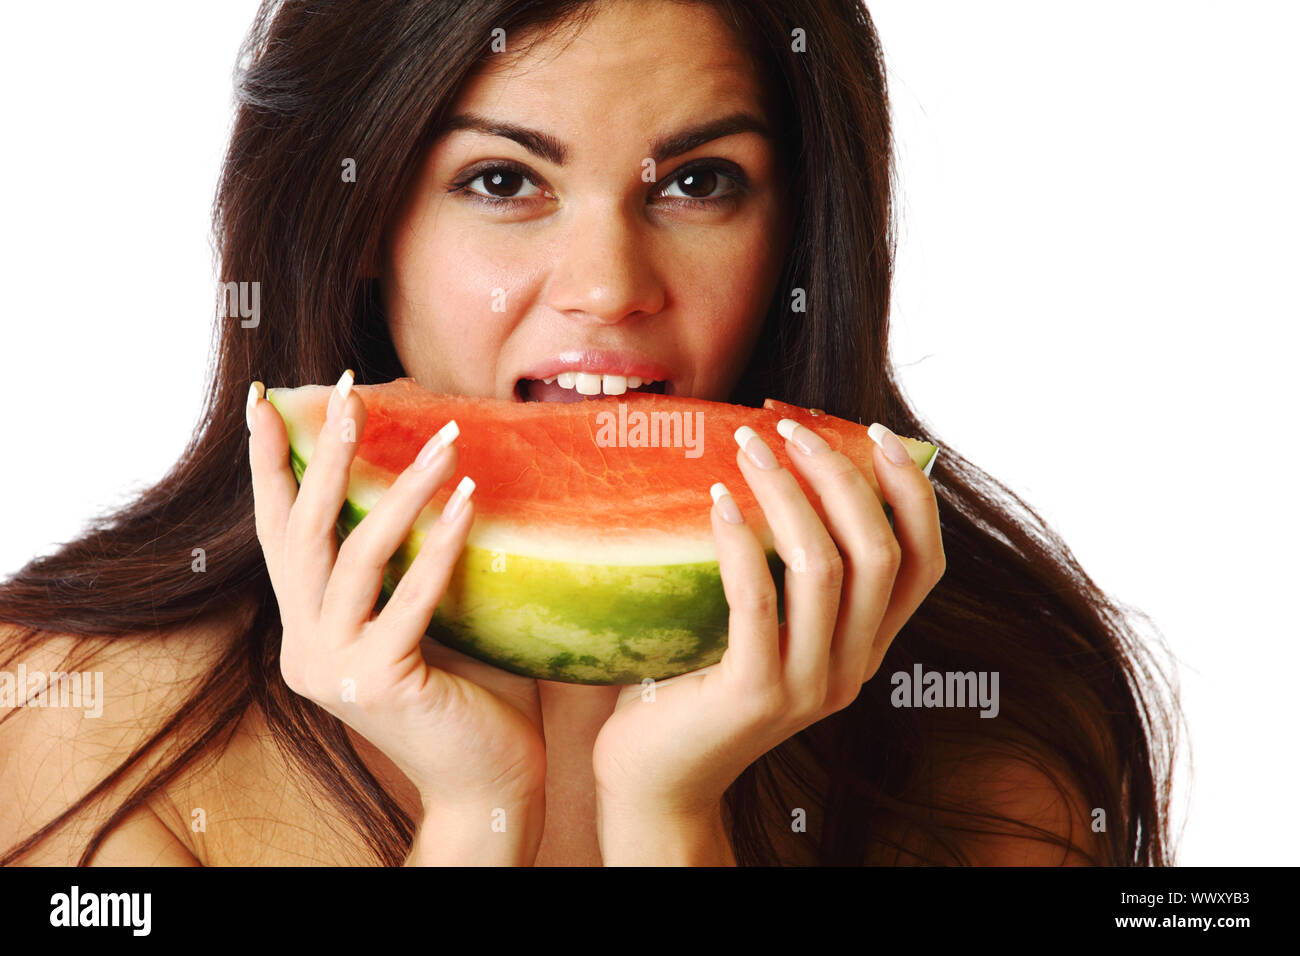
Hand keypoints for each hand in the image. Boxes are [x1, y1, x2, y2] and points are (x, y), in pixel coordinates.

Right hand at [246, 374, 546, 822]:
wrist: (489, 783)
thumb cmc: (471, 694)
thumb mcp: (425, 617)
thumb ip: (407, 564)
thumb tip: (435, 468)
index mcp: (309, 628)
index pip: (279, 534)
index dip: (271, 467)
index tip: (265, 399)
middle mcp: (305, 647)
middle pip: (302, 534)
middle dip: (325, 453)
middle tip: (352, 388)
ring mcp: (335, 668)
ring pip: (353, 558)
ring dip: (401, 491)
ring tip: (449, 439)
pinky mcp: (380, 683)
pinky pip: (409, 599)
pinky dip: (439, 546)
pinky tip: (469, 500)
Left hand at [591, 418, 944, 827]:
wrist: (659, 776)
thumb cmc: (702, 683)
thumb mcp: (767, 627)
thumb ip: (790, 573)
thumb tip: (782, 466)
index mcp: (867, 648)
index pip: (925, 563)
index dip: (912, 493)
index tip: (874, 434)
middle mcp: (853, 669)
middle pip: (879, 553)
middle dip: (840, 476)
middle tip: (788, 429)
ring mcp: (808, 686)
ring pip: (824, 567)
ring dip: (787, 493)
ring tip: (748, 447)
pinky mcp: (754, 693)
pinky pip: (757, 598)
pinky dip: (741, 540)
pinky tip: (718, 501)